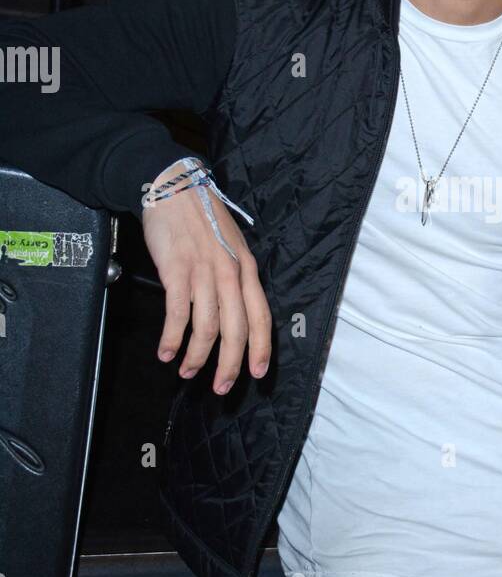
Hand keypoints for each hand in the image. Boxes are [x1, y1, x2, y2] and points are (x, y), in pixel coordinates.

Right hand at [141, 166, 271, 393]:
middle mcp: (230, 273)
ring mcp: (204, 272)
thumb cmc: (202, 219)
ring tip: (186, 371)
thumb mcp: (231, 245)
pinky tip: (165, 351)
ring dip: (196, 357)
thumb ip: (235, 276)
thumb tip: (235, 310)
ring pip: (207, 328)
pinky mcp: (177, 271)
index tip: (258, 373)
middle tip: (220, 387)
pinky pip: (177, 314)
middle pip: (236, 330)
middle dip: (229, 365)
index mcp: (246, 268)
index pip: (261, 316)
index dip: (261, 348)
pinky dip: (171, 339)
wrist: (174, 188)